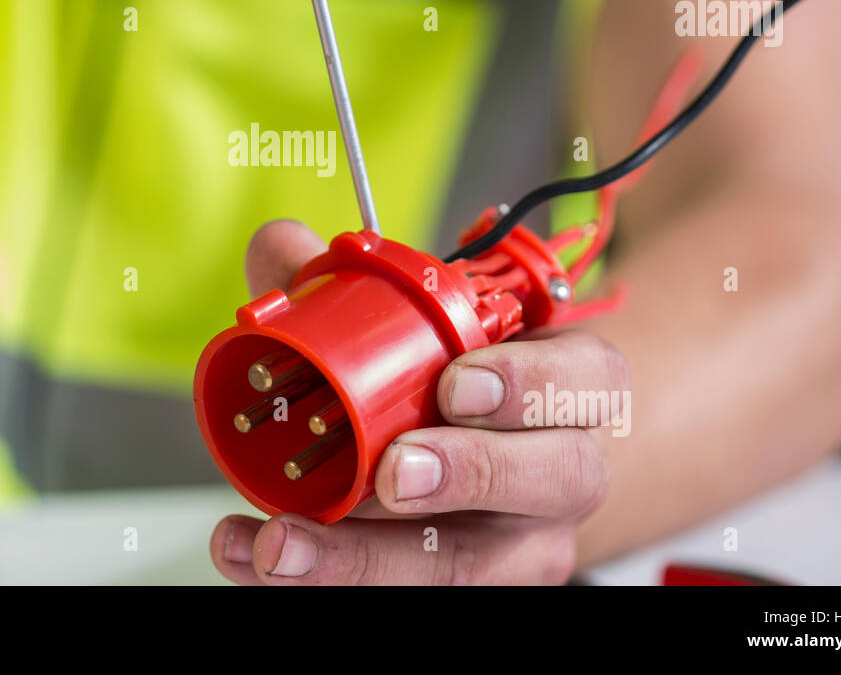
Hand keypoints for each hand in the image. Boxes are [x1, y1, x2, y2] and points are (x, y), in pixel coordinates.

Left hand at [209, 220, 627, 584]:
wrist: (485, 470)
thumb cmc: (449, 381)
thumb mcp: (417, 326)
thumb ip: (339, 284)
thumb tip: (279, 245)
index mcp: (566, 388)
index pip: (587, 380)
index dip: (528, 383)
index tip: (453, 384)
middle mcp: (560, 471)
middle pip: (552, 479)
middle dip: (465, 476)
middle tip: (389, 472)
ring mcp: (519, 543)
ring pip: (469, 565)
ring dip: (365, 559)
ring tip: (285, 541)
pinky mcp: (470, 586)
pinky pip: (401, 596)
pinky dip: (320, 579)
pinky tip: (253, 556)